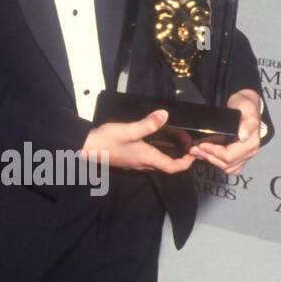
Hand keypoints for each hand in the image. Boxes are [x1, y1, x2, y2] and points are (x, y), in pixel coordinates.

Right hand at [82, 109, 196, 172]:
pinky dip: (157, 152)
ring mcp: (135, 163)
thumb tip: (165, 114)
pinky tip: (155, 141)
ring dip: (168, 154)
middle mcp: (143, 164)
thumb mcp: (129, 130)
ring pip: (157, 162)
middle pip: (167, 165)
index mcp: (147, 158)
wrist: (86, 147)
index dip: (186, 163)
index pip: (173, 168)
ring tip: (174, 141)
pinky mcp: (128, 159)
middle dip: (179, 156)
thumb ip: (148, 124)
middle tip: (186, 143)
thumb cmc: (108, 140)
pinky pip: (148, 159)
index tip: (194, 154)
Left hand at [188, 89, 262, 174]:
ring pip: (225, 168)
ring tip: (197, 152)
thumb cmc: (245, 106)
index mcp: (251, 144)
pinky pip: (226, 166)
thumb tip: (242, 136)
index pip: (229, 156)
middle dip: (208, 157)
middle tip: (194, 149)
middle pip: (226, 165)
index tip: (201, 145)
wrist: (245, 105)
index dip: (213, 152)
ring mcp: (244, 156)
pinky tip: (205, 154)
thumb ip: (248, 122)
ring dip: (209, 160)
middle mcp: (249, 152)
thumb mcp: (247, 108)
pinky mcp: (238, 157)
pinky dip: (214, 162)